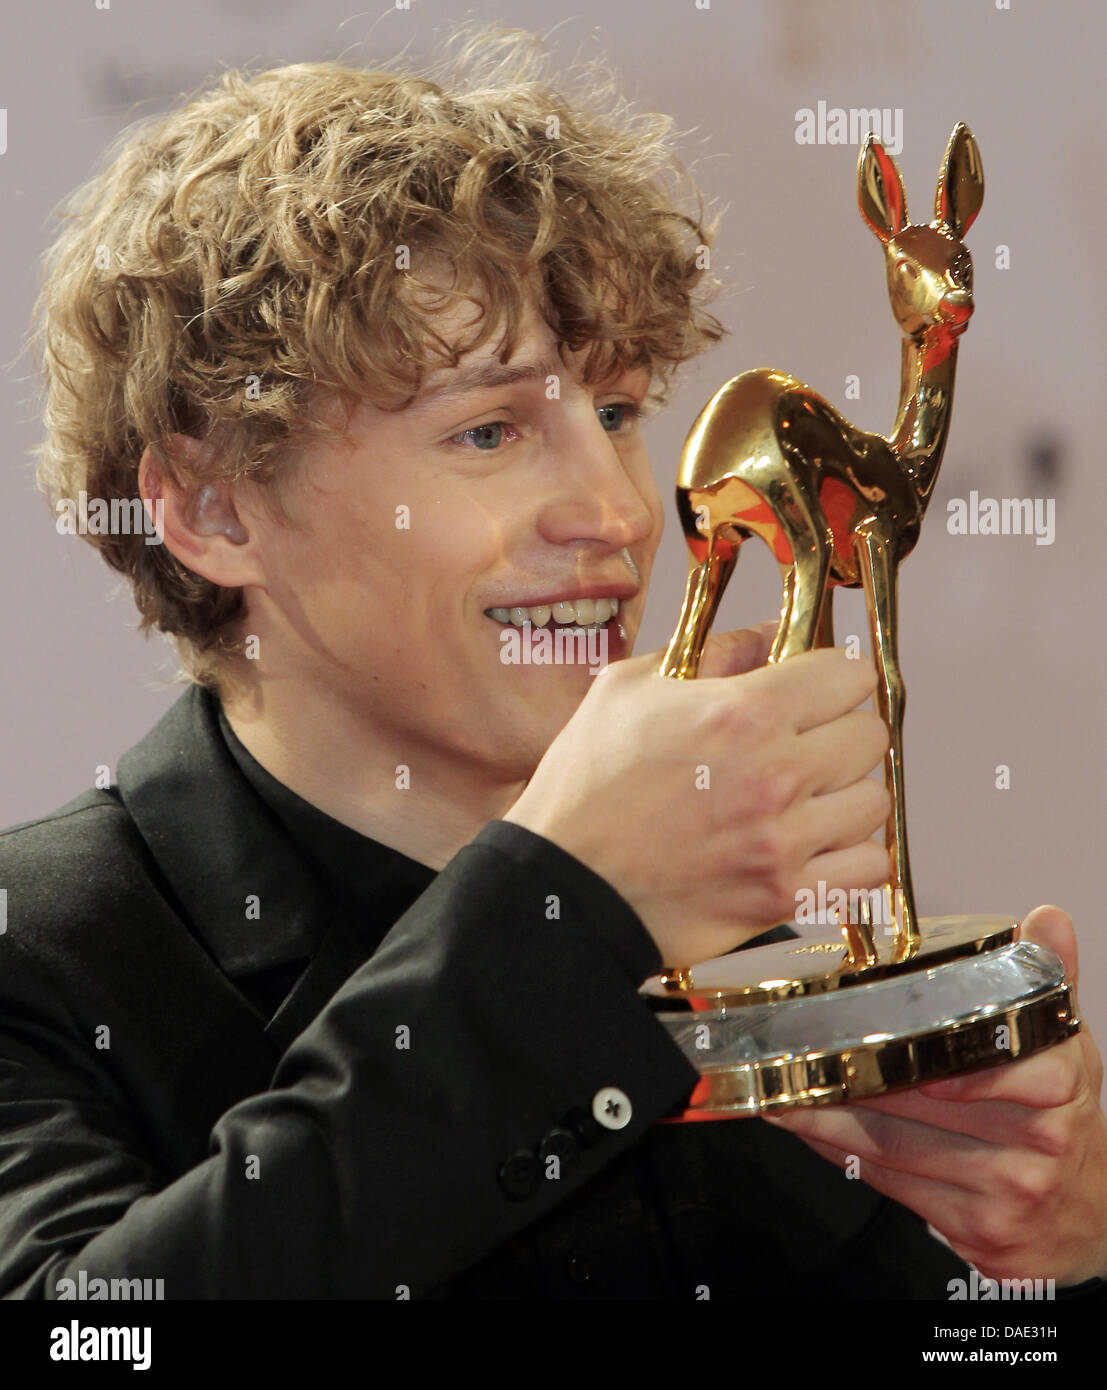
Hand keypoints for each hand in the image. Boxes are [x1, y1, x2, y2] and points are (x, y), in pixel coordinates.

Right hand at [504, 622, 891, 967]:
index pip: (850, 674)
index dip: (833, 677)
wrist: (563, 885)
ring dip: (845, 796)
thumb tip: (768, 636)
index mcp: (741, 712)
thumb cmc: (585, 788)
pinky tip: (810, 846)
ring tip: (804, 800)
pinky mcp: (785, 894)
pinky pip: (868, 868)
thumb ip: (712, 653)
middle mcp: (775, 774)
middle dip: (839, 732)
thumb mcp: (629, 689)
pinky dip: (848, 857)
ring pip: (874, 801)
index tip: (817, 688)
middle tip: (803, 743)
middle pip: (869, 735)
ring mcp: (785, 839)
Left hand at [765, 906, 1106, 1285]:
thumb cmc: (1058, 1114)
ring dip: (833, 1120)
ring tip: (786, 1093)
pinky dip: (845, 1155)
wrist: (1087, 1217)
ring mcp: (1013, 1188)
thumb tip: (1046, 917)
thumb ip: (1049, 978)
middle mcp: (1044, 1138)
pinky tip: (811, 1130)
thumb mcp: (1064, 1044)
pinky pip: (896, 1183)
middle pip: (930, 1105)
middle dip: (857, 1081)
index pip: (1019, 1069)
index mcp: (1062, 1078)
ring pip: (900, 1146)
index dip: (969, 1070)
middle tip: (800, 1055)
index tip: (920, 1065)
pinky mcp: (980, 1229)